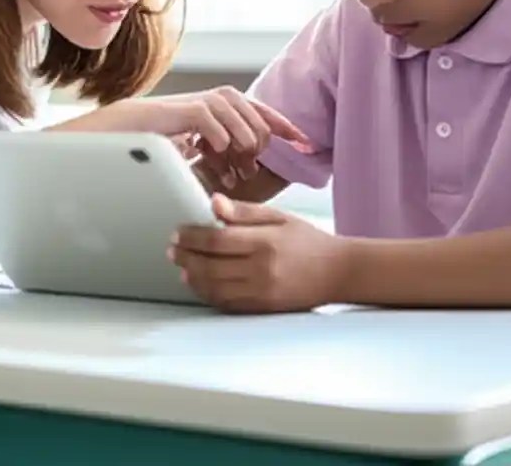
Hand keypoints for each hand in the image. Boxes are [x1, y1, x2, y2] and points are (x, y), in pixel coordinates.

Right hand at [78, 87, 312, 163]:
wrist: (131, 127)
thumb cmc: (166, 137)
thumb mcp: (205, 145)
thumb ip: (229, 150)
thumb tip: (250, 167)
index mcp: (230, 104)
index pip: (269, 115)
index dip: (290, 131)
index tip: (307, 147)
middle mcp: (225, 98)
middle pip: (262, 131)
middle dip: (255, 157)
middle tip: (239, 175)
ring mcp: (211, 102)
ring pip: (246, 135)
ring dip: (238, 159)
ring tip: (224, 174)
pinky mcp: (195, 109)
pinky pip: (223, 135)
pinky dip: (218, 150)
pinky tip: (204, 155)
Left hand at [169, 194, 348, 312]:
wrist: (338, 272)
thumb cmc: (308, 241)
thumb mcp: (279, 217)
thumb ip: (245, 212)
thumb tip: (213, 202)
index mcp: (265, 243)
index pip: (217, 241)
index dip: (192, 237)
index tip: (178, 233)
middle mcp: (261, 270)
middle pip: (210, 266)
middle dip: (186, 258)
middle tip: (172, 250)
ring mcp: (261, 292)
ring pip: (215, 288)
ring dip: (193, 278)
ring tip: (182, 267)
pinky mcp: (263, 308)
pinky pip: (227, 303)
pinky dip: (208, 294)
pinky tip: (200, 284)